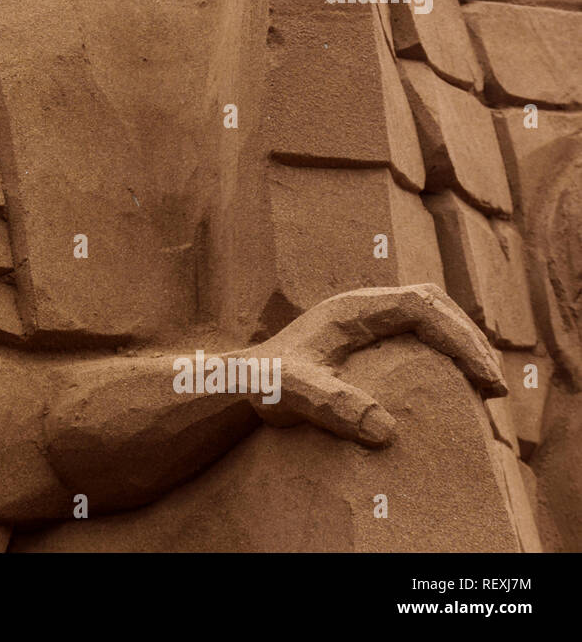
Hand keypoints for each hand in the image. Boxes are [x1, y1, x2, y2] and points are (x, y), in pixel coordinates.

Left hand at [249, 283, 507, 447]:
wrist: (242, 379)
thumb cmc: (263, 383)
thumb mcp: (290, 394)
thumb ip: (330, 406)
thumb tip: (386, 431)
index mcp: (351, 310)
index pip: (421, 306)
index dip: (459, 337)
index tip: (484, 379)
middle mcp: (362, 306)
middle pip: (433, 304)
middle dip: (469, 339)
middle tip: (494, 387)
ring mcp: (364, 319)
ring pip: (429, 314)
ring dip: (461, 342)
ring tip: (485, 385)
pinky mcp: (366, 336)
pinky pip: (417, 331)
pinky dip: (444, 350)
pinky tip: (455, 384)